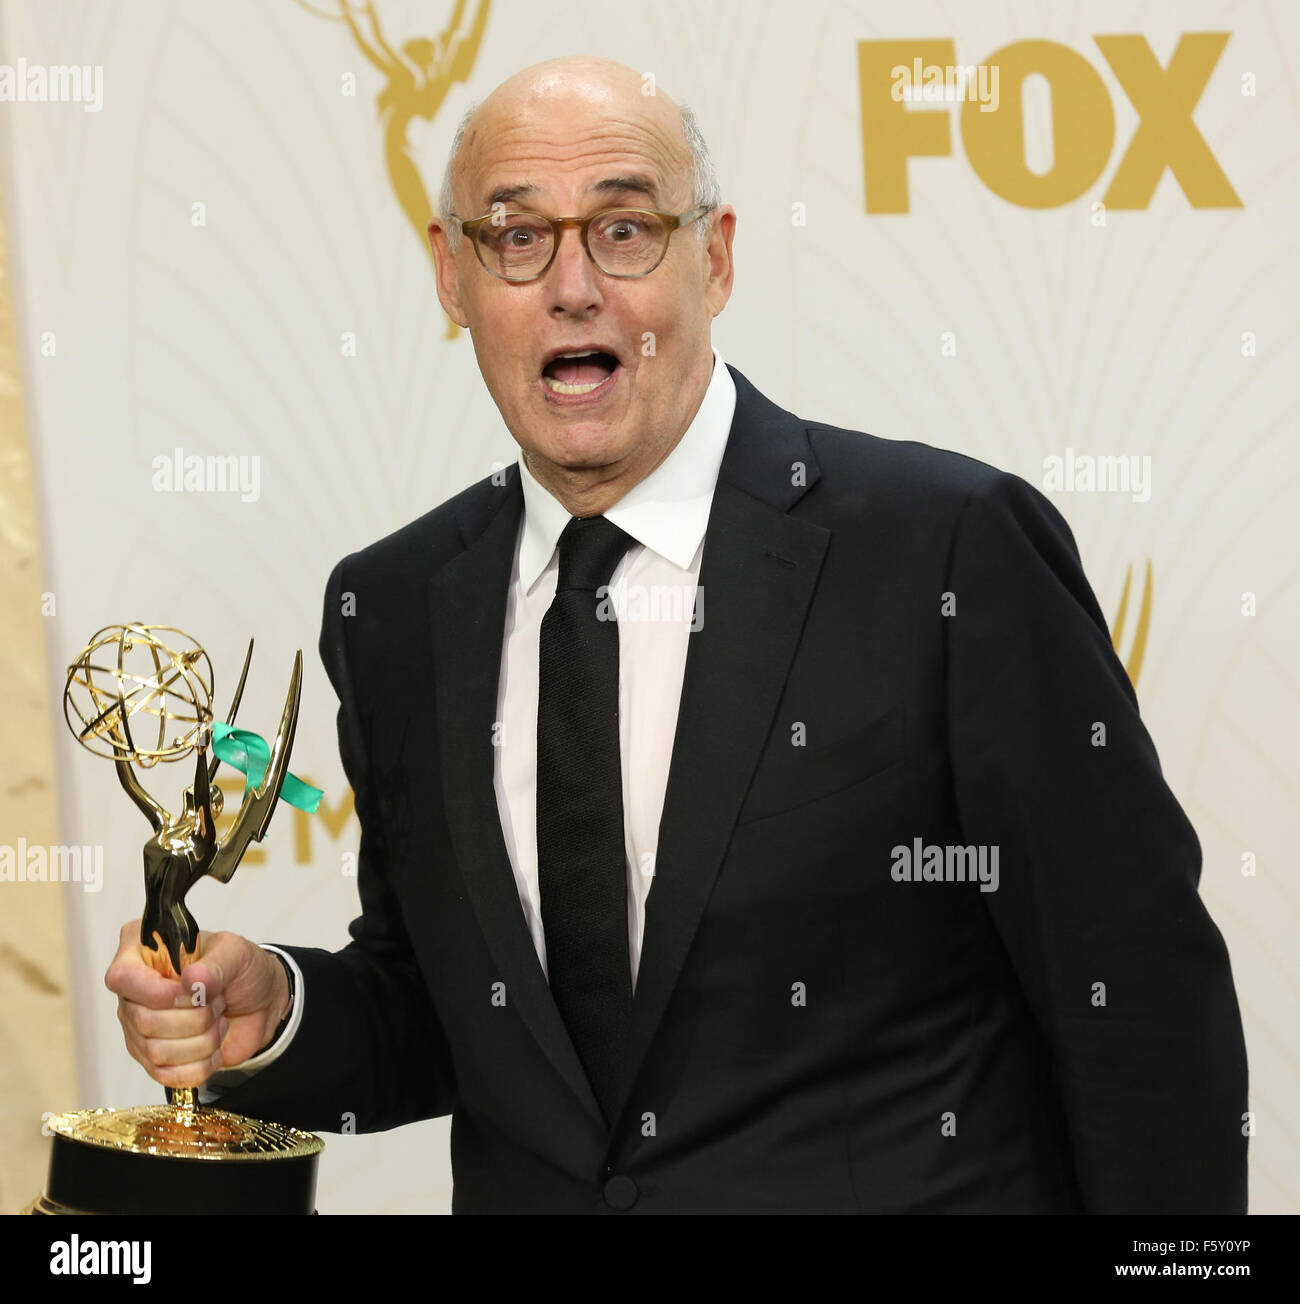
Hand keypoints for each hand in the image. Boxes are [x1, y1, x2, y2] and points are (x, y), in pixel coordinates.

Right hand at [105, 920, 291, 1088]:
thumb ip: (216, 963)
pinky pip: (169, 1075)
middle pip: (143, 1021)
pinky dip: (202, 1063)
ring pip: (157, 1052)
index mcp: (144, 956)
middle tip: (216, 1000)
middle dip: (195, 1015)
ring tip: (217, 1018)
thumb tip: (191, 979)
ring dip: (203, 1038)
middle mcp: (134, 995)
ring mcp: (140, 1031)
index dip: (156, 992)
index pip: (122, 977)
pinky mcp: (156, 1061)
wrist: (261, 1002)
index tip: (189, 991)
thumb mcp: (237, 953)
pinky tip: (214, 1044)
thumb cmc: (242, 970)